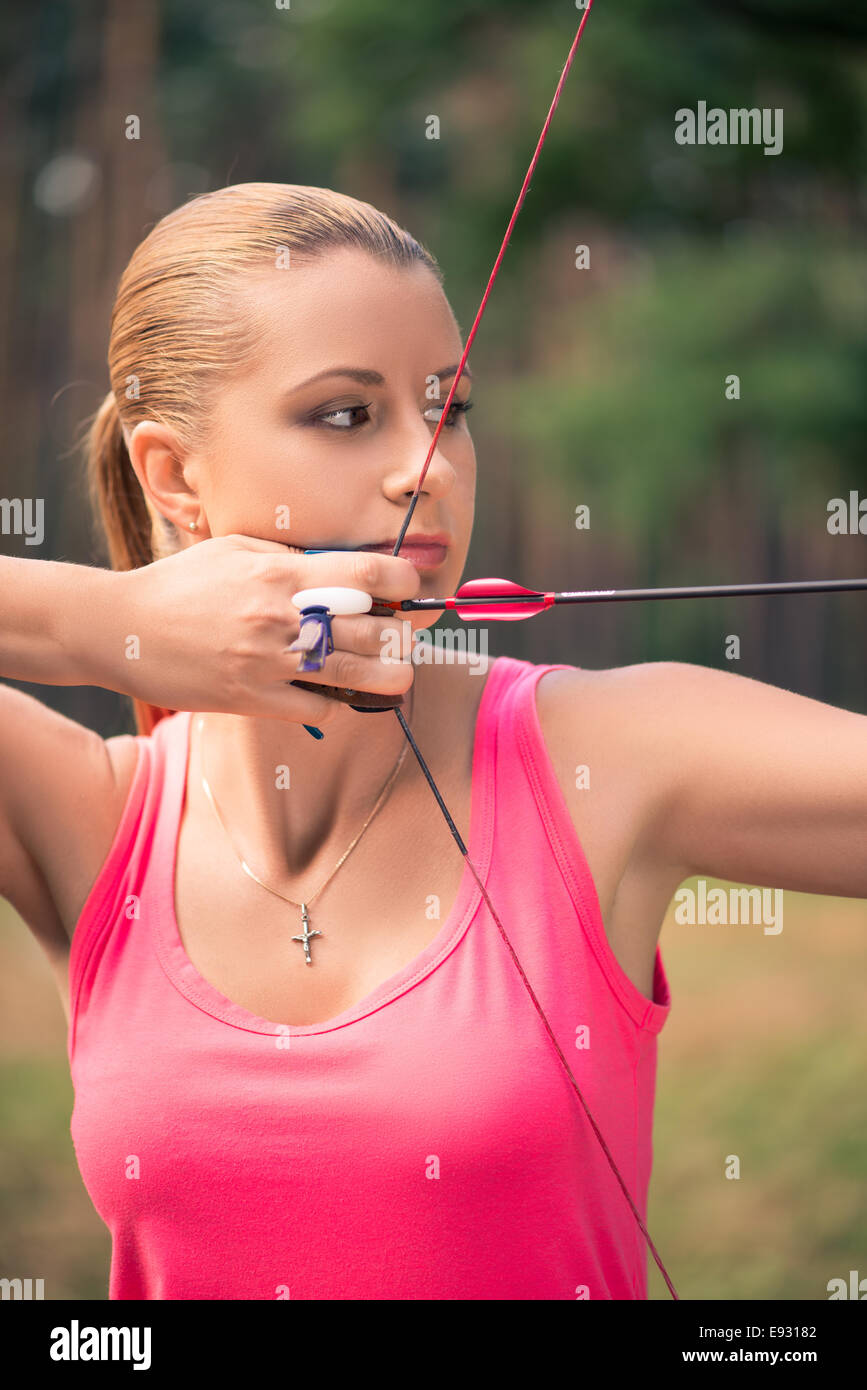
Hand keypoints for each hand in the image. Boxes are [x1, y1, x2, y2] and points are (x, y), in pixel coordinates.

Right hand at [98, 535, 419, 725]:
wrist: (122, 629)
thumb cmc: (180, 584)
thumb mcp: (235, 548)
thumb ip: (290, 556)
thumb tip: (340, 565)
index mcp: (281, 572)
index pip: (367, 572)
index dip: (402, 579)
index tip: (408, 586)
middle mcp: (281, 617)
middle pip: (373, 629)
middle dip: (401, 635)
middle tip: (404, 637)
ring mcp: (268, 662)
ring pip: (356, 676)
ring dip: (388, 678)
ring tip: (397, 676)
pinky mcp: (252, 700)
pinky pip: (318, 709)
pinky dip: (335, 703)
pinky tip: (334, 695)